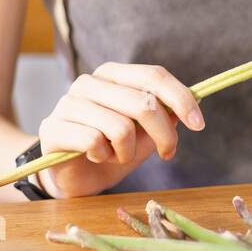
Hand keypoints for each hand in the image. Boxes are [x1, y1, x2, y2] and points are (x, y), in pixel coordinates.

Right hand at [35, 62, 203, 197]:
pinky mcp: (53, 129)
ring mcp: (67, 103)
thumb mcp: (148, 132)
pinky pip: (94, 143)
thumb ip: (166, 115)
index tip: (199, 124)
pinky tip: (95, 157)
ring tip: (117, 155)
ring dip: (128, 152)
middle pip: (143, 103)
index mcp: (113, 74)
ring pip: (121, 128)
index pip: (153, 75)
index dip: (181, 99)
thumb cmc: (114, 149)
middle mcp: (88, 82)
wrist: (76, 176)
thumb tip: (192, 105)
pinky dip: (104, 157)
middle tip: (167, 154)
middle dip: (164, 135)